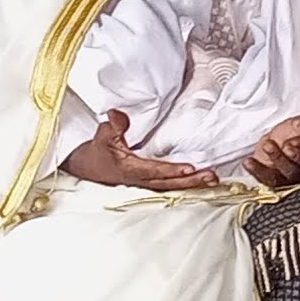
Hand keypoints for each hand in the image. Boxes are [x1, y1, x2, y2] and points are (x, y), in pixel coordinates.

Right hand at [62, 109, 219, 189]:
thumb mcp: (102, 136)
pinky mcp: (148, 183)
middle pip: (168, 183)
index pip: (154, 170)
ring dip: (192, 184)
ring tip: (213, 179)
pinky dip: (186, 185)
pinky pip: (169, 185)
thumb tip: (118, 114)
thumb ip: (113, 126)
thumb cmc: (97, 153)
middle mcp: (139, 180)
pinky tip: (201, 182)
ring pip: (172, 186)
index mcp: (129, 169)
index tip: (189, 168)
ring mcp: (145, 183)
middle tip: (211, 176)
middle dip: (191, 181)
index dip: (171, 170)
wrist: (86, 168)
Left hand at [244, 115, 299, 186]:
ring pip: (288, 174)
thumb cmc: (290, 132)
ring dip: (278, 159)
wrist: (275, 140)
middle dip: (296, 156)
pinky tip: (249, 161)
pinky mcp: (277, 182)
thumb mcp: (298, 123)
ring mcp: (293, 178)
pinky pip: (269, 179)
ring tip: (268, 146)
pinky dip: (257, 170)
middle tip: (288, 146)